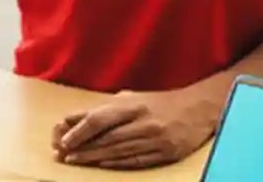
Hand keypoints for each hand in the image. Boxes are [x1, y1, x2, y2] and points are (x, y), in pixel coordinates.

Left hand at [51, 89, 218, 169]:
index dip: (79, 131)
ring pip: (119, 151)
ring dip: (95, 158)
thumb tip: (73, 118)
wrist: (199, 108)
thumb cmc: (160, 103)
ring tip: (76, 161)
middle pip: (107, 138)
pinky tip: (103, 165)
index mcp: (134, 105)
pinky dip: (117, 163)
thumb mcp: (132, 98)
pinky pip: (137, 161)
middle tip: (64, 155)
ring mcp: (156, 139)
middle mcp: (145, 121)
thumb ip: (104, 108)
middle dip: (83, 148)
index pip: (100, 118)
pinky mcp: (167, 153)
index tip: (63, 140)